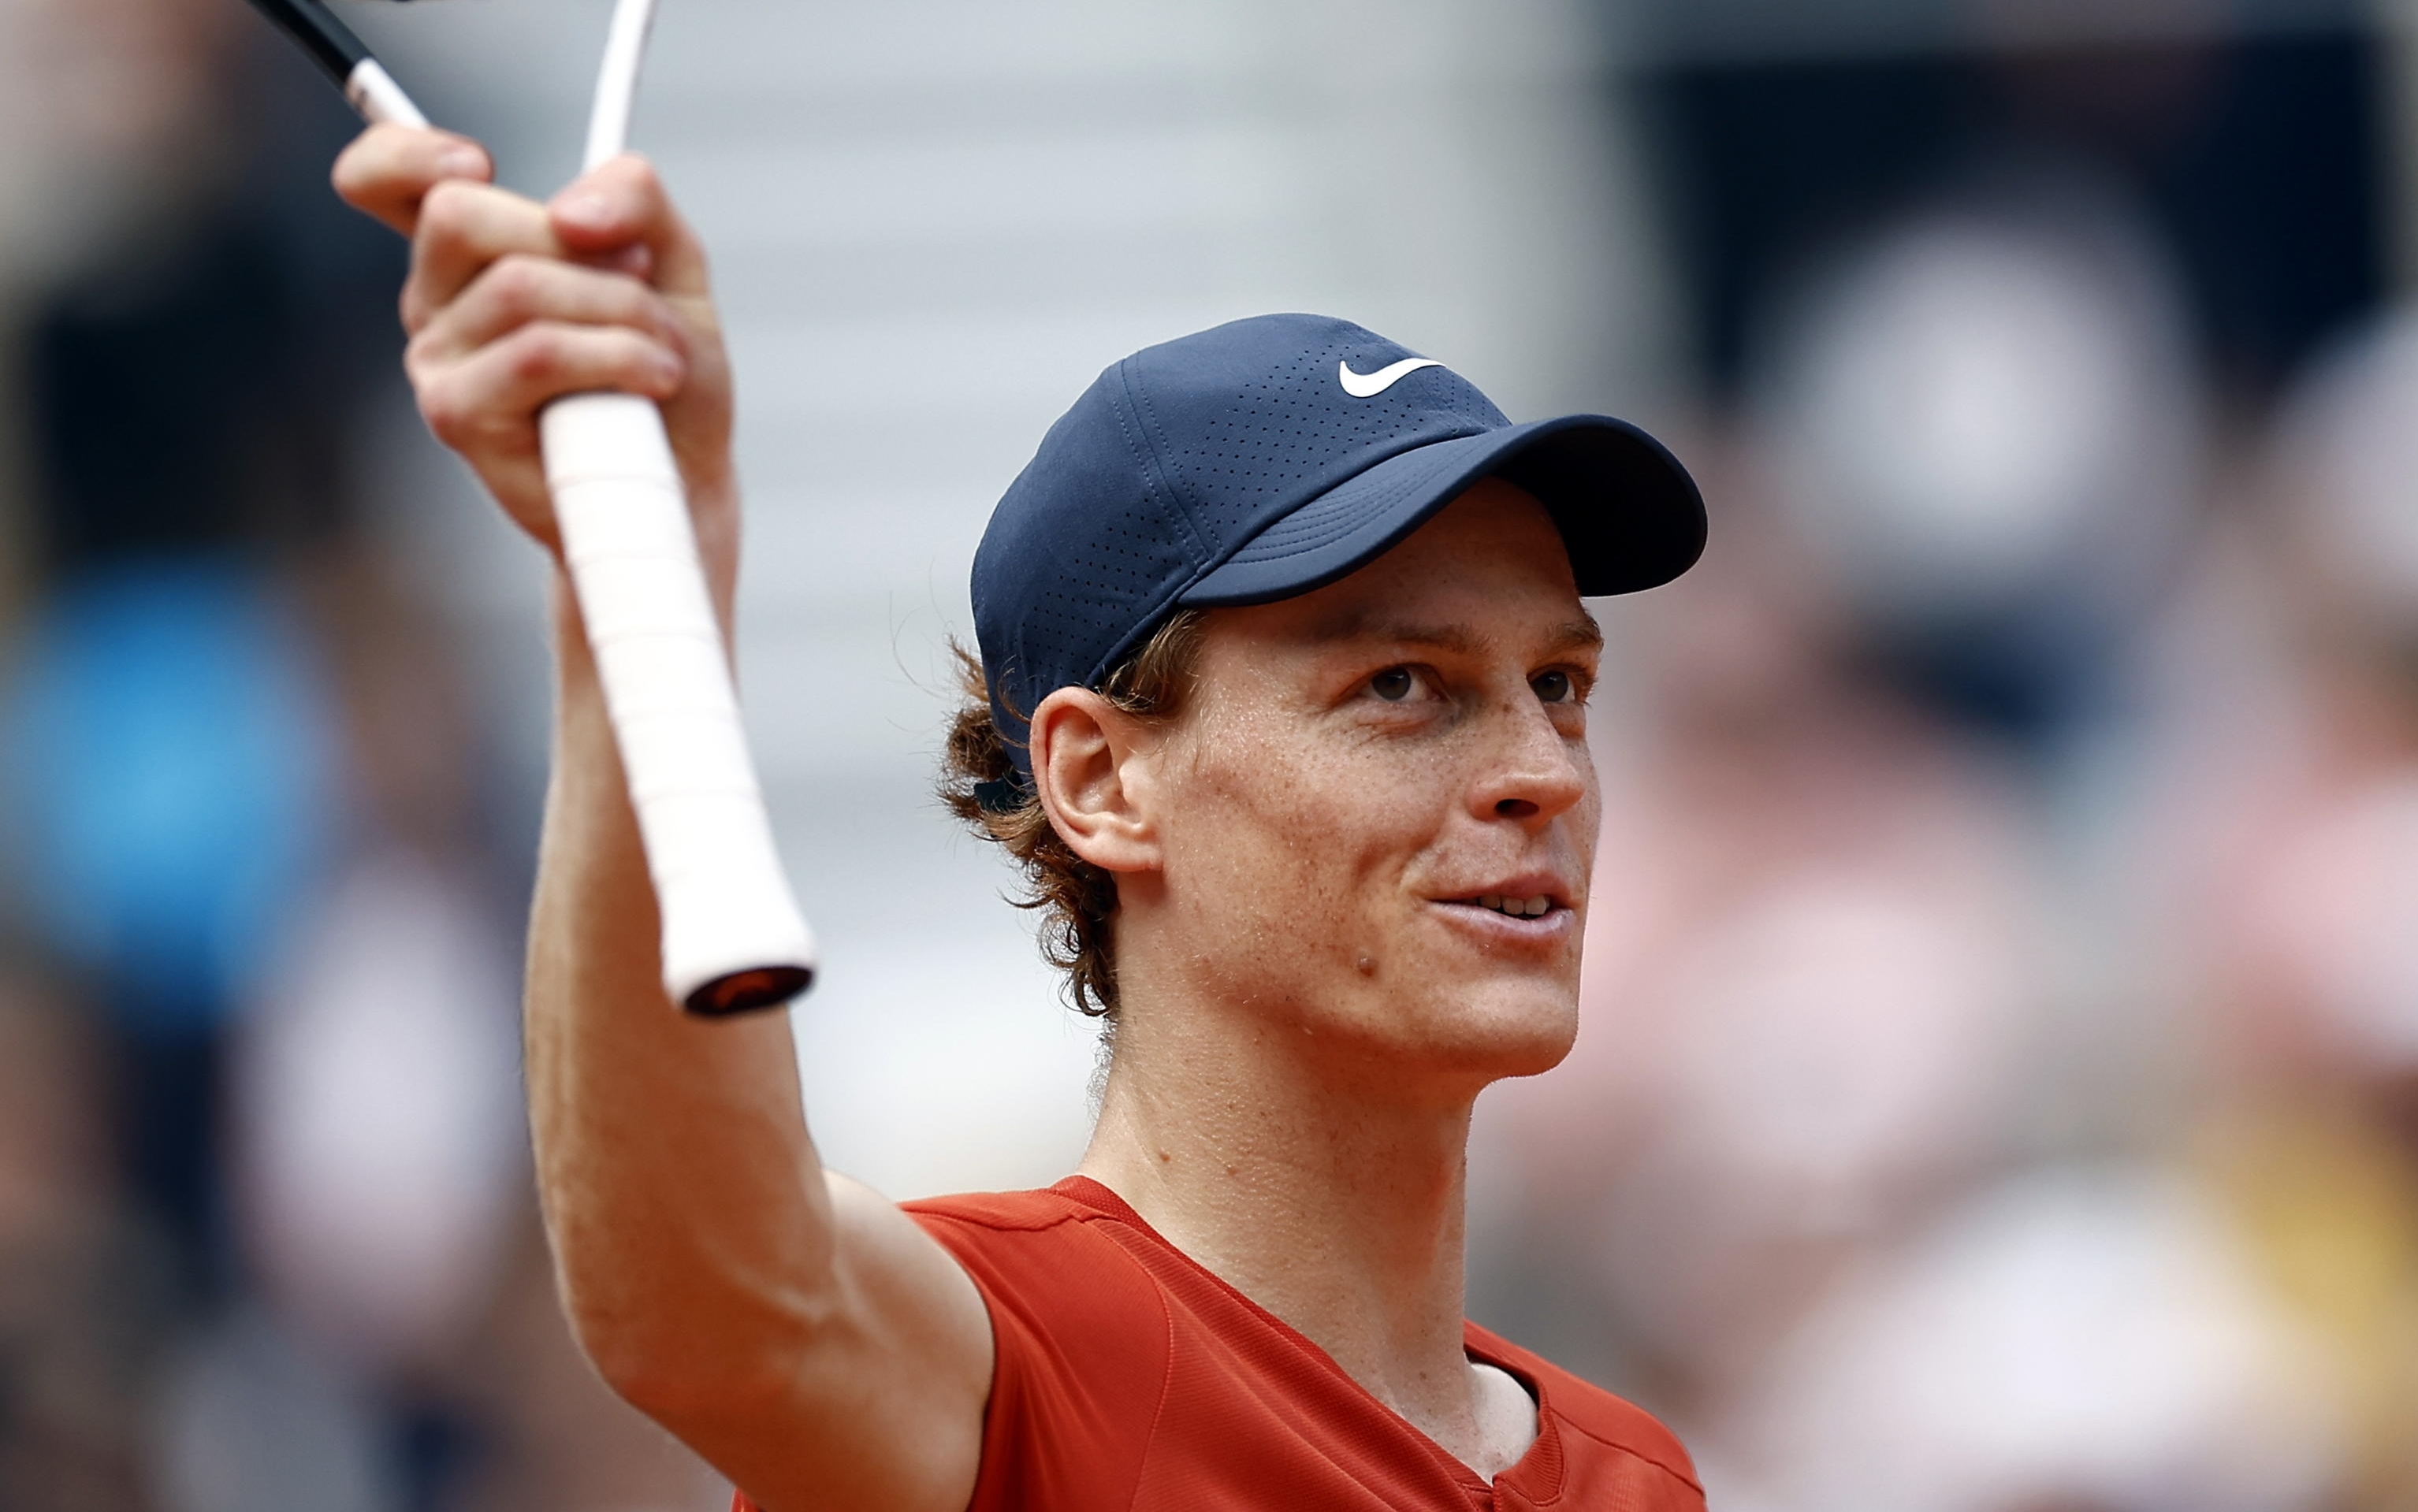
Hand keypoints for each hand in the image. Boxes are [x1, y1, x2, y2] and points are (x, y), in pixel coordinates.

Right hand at [331, 126, 736, 579]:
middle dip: (574, 242)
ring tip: (665, 356)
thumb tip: (574, 211)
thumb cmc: (668, 369)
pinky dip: (617, 357)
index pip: (381, 179)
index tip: (477, 164)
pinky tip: (655, 382)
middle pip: (460, 213)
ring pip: (517, 286)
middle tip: (640, 279)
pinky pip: (536, 353)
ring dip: (621, 311)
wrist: (686, 478)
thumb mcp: (672, 260)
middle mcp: (434, 300)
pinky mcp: (455, 414)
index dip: (404, 156)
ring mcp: (435, 360)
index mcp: (468, 251)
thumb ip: (634, 199)